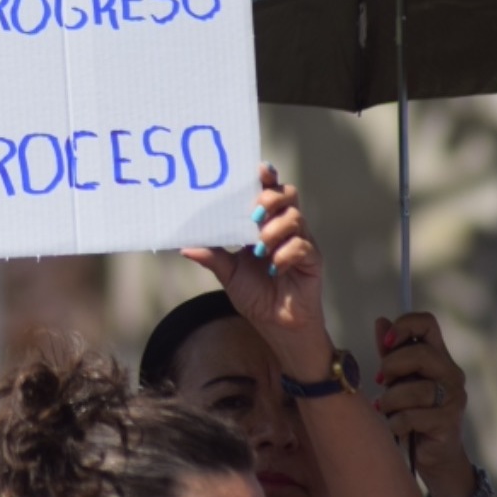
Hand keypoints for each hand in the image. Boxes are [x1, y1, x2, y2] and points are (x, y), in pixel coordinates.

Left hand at [182, 165, 324, 342]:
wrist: (276, 325)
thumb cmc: (256, 295)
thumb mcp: (228, 273)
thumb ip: (211, 257)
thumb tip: (184, 246)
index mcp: (265, 223)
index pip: (270, 191)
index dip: (267, 177)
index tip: (259, 170)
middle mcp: (285, 227)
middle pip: (288, 194)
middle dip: (271, 197)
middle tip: (254, 213)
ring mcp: (301, 242)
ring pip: (296, 217)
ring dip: (274, 228)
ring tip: (260, 247)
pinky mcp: (312, 260)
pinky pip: (302, 246)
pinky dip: (285, 254)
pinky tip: (274, 267)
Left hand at [374, 312, 471, 492]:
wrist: (432, 455)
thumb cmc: (412, 411)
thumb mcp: (397, 379)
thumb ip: (390, 352)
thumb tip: (381, 321)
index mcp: (438, 356)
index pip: (428, 323)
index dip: (404, 326)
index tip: (385, 343)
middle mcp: (451, 373)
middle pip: (421, 354)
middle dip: (392, 367)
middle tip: (382, 382)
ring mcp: (454, 398)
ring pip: (416, 389)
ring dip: (390, 400)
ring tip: (384, 408)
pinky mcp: (448, 423)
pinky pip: (413, 417)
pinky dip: (396, 422)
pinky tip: (394, 426)